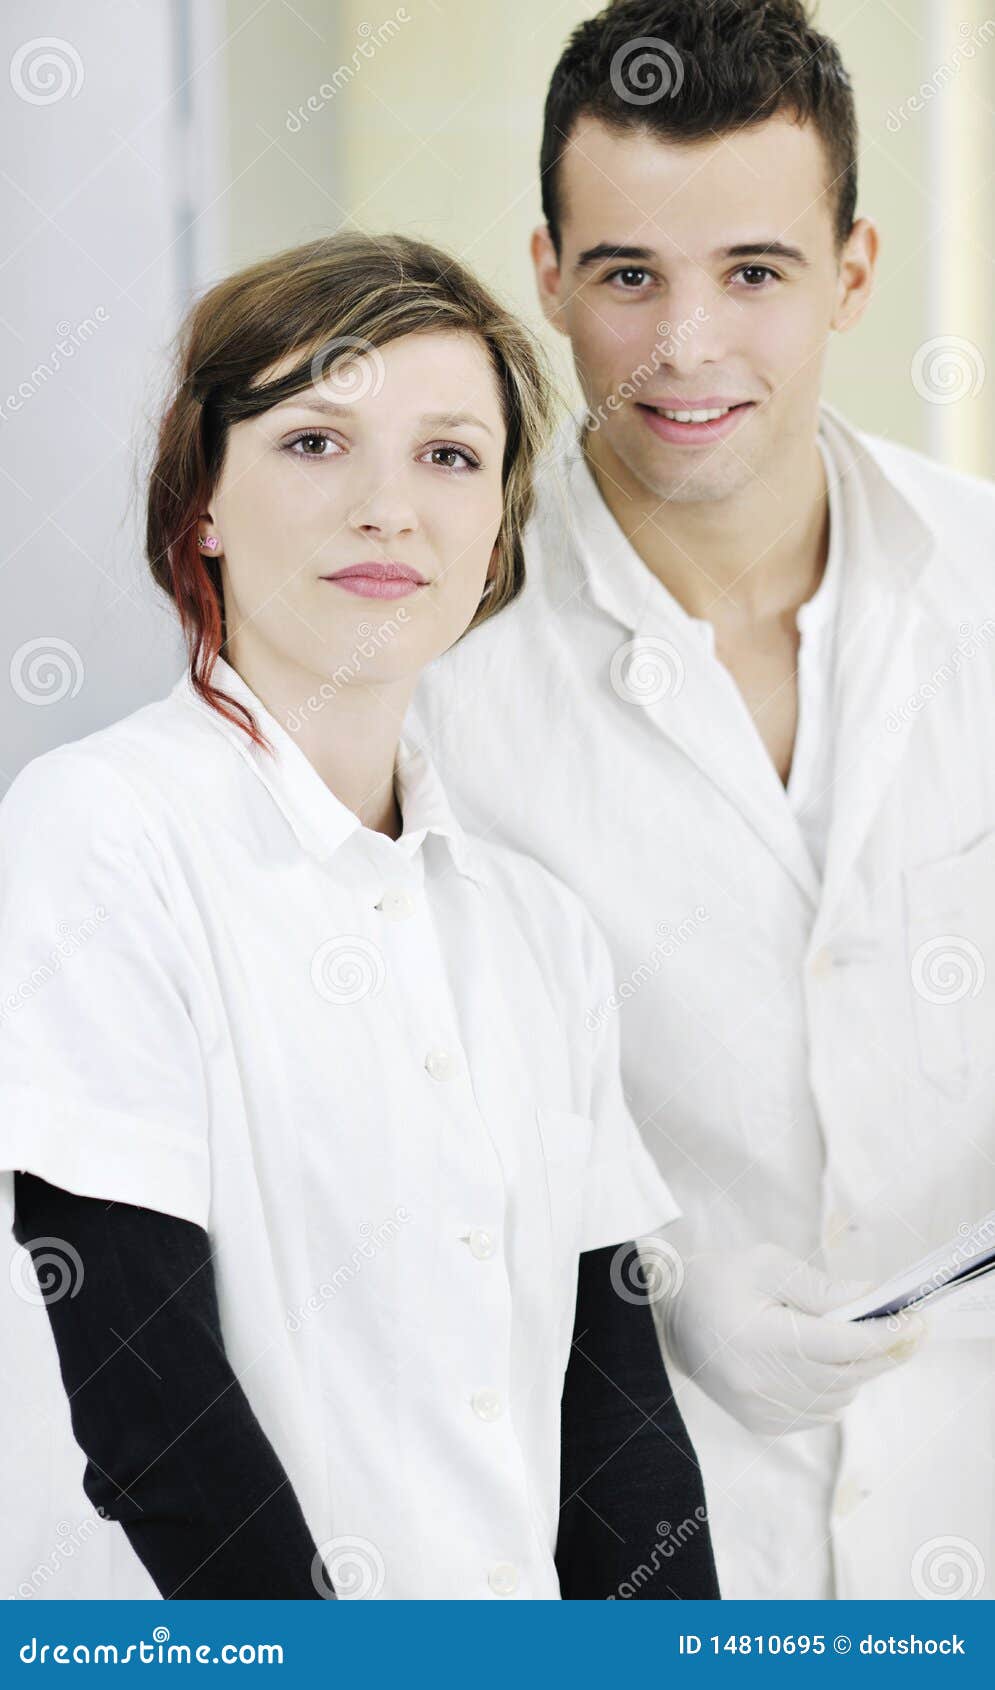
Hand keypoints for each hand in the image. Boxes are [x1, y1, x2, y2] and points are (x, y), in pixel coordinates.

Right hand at [661, 1242, 926, 1435]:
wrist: (665, 1319)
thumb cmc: (717, 1280)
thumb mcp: (764, 1264)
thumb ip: (817, 1285)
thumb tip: (868, 1296)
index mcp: (759, 1338)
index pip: (839, 1344)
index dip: (884, 1335)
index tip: (916, 1322)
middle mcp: (759, 1382)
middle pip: (845, 1376)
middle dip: (884, 1355)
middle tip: (911, 1333)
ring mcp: (759, 1409)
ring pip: (837, 1399)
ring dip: (858, 1373)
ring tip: (863, 1343)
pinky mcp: (759, 1423)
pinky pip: (818, 1415)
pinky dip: (835, 1393)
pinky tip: (828, 1367)